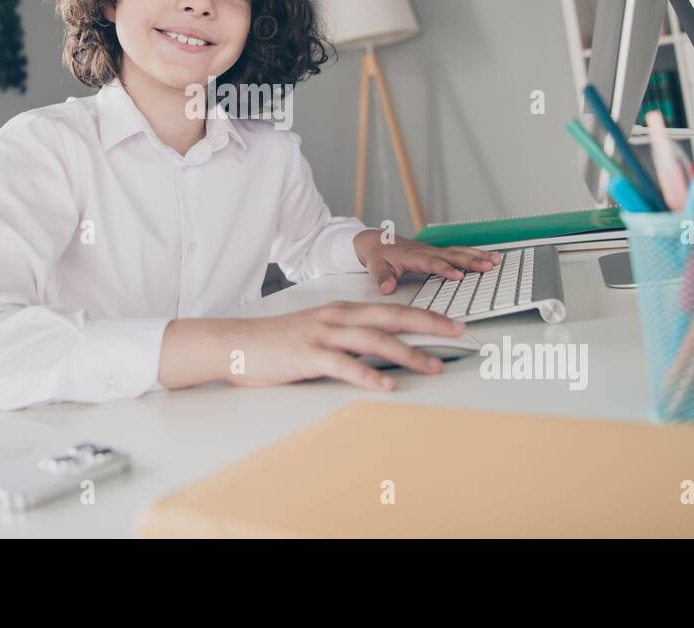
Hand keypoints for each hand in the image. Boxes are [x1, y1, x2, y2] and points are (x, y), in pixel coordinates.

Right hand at [216, 301, 465, 390]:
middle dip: (429, 324)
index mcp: (342, 310)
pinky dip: (369, 374)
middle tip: (459, 333)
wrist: (235, 342)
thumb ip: (348, 340)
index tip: (453, 323)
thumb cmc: (276, 343)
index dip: (425, 315)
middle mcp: (337, 317)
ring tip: (433, 367)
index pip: (392, 310)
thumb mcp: (318, 334)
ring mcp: (323, 334)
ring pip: (375, 340)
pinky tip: (388, 385)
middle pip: (392, 317)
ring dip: (408, 353)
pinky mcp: (308, 354)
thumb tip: (383, 354)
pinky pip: (345, 365)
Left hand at [353, 229, 501, 295]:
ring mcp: (435, 251)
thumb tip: (387, 288)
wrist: (377, 241)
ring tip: (496, 260)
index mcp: (412, 255)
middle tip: (488, 266)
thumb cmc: (378, 255)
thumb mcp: (375, 267)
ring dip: (478, 256)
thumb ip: (382, 277)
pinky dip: (476, 254)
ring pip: (459, 252)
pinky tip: (491, 257)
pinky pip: (460, 252)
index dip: (445, 269)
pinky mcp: (439, 253)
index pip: (431, 262)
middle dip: (471, 261)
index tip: (458, 276)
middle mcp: (426, 251)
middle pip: (452, 255)